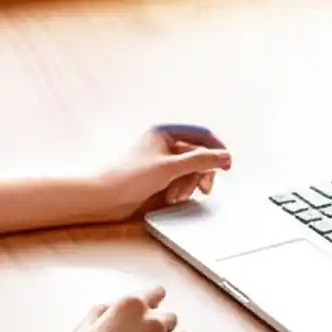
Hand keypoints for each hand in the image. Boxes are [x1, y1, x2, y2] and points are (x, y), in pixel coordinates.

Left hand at [98, 125, 231, 220]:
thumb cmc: (129, 177)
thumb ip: (200, 161)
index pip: (202, 134)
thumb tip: (225, 156)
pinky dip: (181, 190)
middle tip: (204, 190)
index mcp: (166, 132)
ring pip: (192, 171)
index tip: (227, 165)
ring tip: (176, 197)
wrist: (104, 198)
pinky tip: (172, 199)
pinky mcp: (161, 179)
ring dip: (189, 185)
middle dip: (201, 173)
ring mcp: (163, 162)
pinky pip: (182, 182)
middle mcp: (166, 145)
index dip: (217, 149)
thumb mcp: (170, 168)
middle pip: (199, 155)